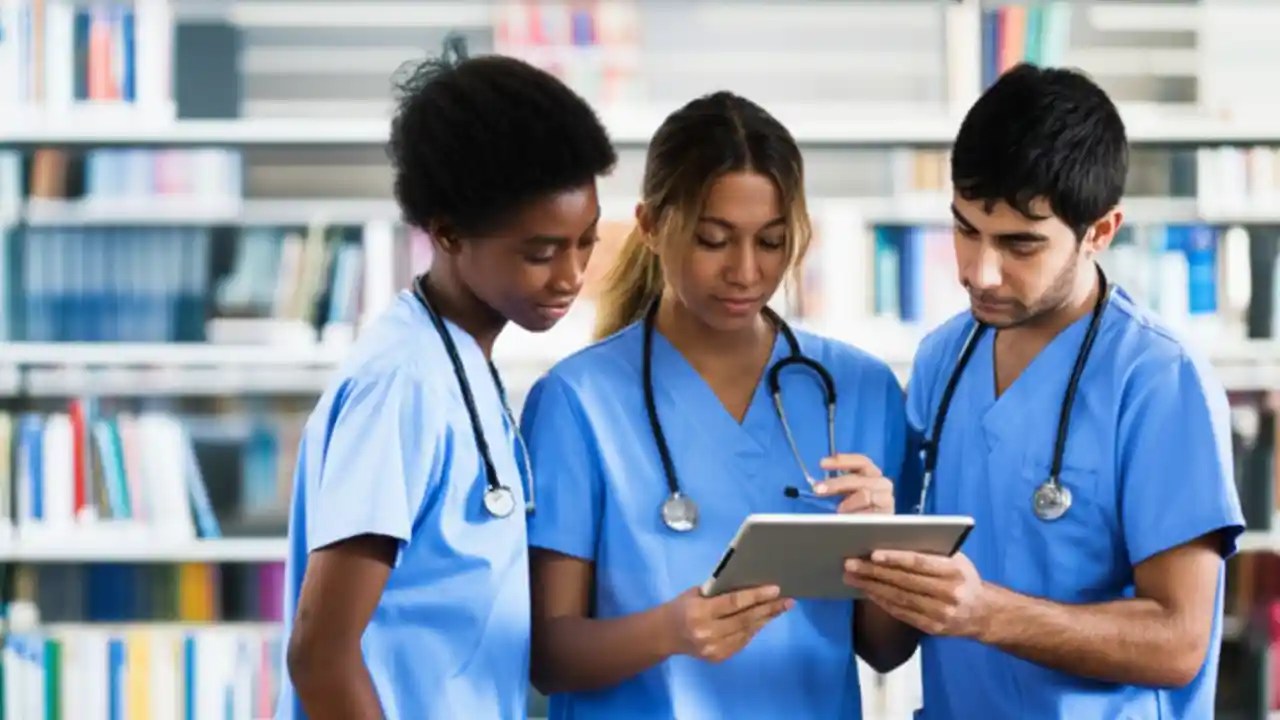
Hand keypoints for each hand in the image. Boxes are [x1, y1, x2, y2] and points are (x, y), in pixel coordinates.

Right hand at [662, 585, 793, 662]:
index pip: (733, 603)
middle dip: (768, 609)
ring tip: (780, 608)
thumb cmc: (682, 607)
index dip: (756, 596)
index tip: (775, 589)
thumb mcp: (696, 593)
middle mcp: (707, 633)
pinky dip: (754, 630)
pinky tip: (763, 620)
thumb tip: (751, 586)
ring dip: (765, 619)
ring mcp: (714, 649)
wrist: (665, 635)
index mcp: (700, 612)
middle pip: (745, 619)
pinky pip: (742, 642)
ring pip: (747, 632)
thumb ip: (720, 592)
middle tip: (787, 600)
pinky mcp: (718, 658)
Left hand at [813, 453, 892, 513]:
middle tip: (818, 489)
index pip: (861, 462)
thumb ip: (838, 486)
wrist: (875, 529)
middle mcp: (882, 484)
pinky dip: (857, 515)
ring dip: (848, 502)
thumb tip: (818, 486)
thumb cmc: (858, 507)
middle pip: (858, 479)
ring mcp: (886, 500)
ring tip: (839, 510)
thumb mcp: (848, 493)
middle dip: (836, 483)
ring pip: (864, 495)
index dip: (842, 460)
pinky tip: (849, 519)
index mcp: (872, 474)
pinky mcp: (887, 516)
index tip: (822, 463)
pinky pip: (868, 514)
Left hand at [843, 550, 990, 638]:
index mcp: (955, 571)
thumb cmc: (963, 578)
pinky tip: (867, 592)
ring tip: (852, 577)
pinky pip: (902, 613)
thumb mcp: (956, 560)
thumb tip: (892, 539)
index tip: (873, 553)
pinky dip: (882, 602)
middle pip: (904, 581)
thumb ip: (931, 551)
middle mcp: (949, 593)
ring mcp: (941, 614)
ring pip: (900, 598)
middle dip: (874, 572)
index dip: (896, 558)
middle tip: (850, 564)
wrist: (984, 613)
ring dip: (872, 587)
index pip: (920, 563)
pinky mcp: (933, 628)